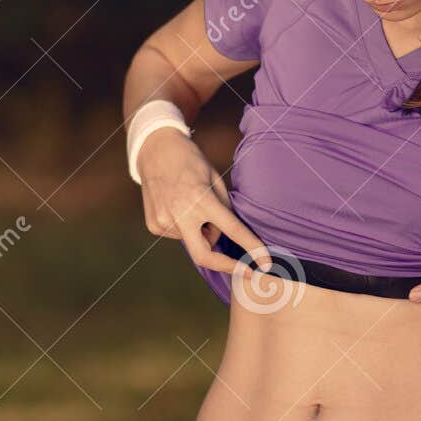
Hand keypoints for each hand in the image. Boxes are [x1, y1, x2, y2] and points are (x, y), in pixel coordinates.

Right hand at [136, 128, 271, 277]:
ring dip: (205, 233)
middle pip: (205, 256)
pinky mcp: (154, 226)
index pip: (232, 230)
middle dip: (228, 267)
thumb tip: (229, 236)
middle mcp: (179, 214)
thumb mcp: (215, 178)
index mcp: (199, 198)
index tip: (266, 263)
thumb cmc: (191, 161)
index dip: (252, 248)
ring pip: (195, 241)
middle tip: (248, 271)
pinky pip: (181, 236)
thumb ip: (224, 208)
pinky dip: (189, 228)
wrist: (154, 149)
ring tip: (197, 205)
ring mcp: (163, 222)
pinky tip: (181, 207)